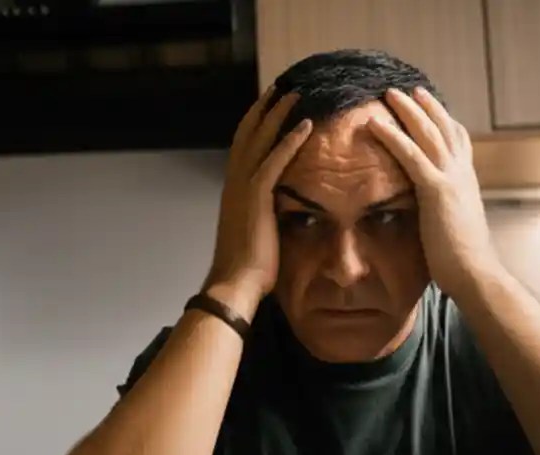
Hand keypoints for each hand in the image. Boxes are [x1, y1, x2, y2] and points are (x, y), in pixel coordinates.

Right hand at [206, 88, 312, 309]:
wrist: (235, 283)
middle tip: (282, 86)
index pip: (243, 145)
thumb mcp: (256, 231)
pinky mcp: (255, 198)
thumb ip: (264, 211)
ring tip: (297, 94)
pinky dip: (289, 141)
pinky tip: (305, 125)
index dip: (256, 122)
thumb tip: (282, 206)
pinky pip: (274, 162)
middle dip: (265, 108)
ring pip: (259, 140)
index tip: (271, 104)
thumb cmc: (249, 266)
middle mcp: (234, 182)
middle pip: (247, 133)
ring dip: (278, 115)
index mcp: (233, 189)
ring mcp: (242, 188)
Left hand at [367, 87, 502, 298]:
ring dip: (407, 110)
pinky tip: (374, 123)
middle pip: (444, 128)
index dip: (445, 122)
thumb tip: (434, 212)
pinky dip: (392, 136)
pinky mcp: (437, 191)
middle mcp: (463, 174)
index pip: (458, 142)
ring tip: (388, 94)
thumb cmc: (462, 261)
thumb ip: (444, 212)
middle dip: (426, 107)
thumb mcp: (453, 227)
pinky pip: (410, 155)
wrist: (476, 274)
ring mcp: (452, 179)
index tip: (431, 106)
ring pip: (427, 133)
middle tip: (408, 89)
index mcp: (467, 182)